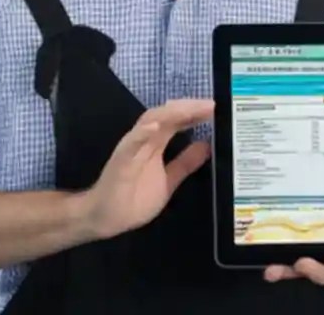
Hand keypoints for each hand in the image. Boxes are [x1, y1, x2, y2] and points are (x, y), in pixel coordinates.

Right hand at [81, 98, 213, 239]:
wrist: (107, 217)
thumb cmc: (134, 198)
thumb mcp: (169, 180)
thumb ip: (185, 163)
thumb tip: (206, 146)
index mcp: (156, 143)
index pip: (178, 121)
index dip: (196, 113)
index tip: (216, 108)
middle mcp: (144, 140)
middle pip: (167, 115)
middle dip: (189, 108)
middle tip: (211, 105)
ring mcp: (132, 148)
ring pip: (150, 122)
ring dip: (171, 114)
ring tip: (190, 109)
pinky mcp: (121, 161)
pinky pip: (131, 143)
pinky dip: (142, 133)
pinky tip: (155, 127)